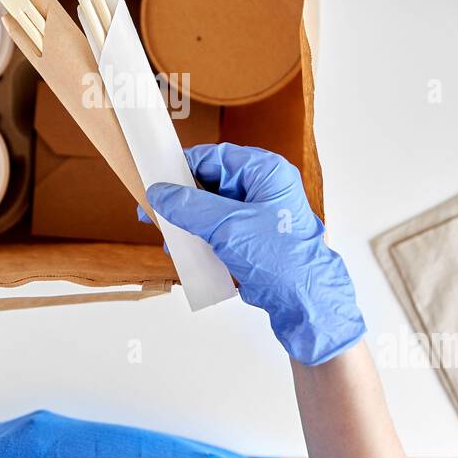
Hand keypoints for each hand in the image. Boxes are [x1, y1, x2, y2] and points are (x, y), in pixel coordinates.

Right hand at [140, 143, 364, 365]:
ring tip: (168, 236)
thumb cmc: (281, 258)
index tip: (159, 177)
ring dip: (188, 222)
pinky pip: (219, 229)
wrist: (302, 300)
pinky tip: (183, 250)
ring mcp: (258, 213)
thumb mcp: (227, 226)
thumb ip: (189, 206)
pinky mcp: (251, 237)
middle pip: (211, 183)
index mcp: (266, 172)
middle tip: (155, 210)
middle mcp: (263, 188)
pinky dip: (200, 237)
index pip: (216, 158)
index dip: (185, 166)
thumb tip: (160, 193)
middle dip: (182, 200)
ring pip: (212, 208)